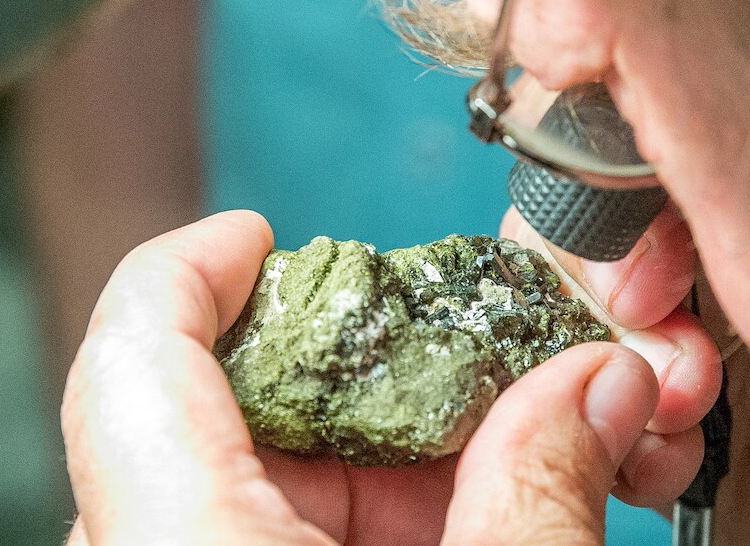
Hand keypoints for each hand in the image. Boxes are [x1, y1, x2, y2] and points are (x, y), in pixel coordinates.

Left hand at [61, 211, 710, 544]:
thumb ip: (539, 494)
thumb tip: (600, 383)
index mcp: (183, 541)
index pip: (137, 348)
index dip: (196, 264)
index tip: (268, 234)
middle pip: (281, 404)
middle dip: (442, 367)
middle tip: (561, 358)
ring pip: (334, 474)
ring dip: (479, 443)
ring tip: (611, 436)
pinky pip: (353, 532)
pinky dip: (455, 507)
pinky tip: (562, 493)